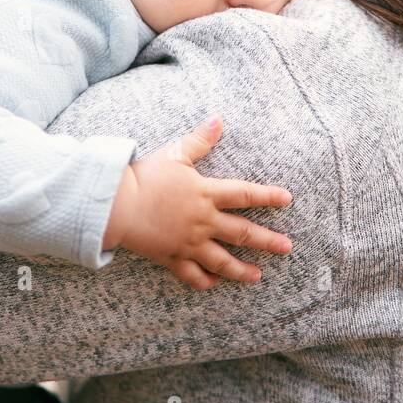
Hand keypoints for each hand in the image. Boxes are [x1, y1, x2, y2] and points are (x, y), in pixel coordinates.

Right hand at [104, 117, 294, 290]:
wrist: (115, 205)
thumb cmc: (144, 177)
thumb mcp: (175, 154)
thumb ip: (199, 140)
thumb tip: (219, 119)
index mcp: (205, 194)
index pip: (244, 194)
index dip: (268, 197)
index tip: (287, 200)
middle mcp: (202, 221)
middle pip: (242, 233)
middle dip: (267, 241)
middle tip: (287, 247)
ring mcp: (188, 243)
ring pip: (222, 261)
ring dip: (242, 270)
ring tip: (257, 276)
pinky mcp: (171, 258)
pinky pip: (192, 275)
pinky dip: (205, 281)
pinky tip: (215, 283)